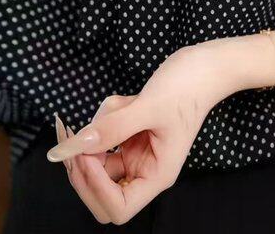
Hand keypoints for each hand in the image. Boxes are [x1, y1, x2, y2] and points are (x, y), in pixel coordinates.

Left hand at [46, 45, 232, 224]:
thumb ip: (111, 128)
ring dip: (95, 134)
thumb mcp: (149, 105)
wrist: (204, 66)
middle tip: (74, 136)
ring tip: (118, 104)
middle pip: (99, 192)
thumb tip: (71, 147)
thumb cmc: (188, 86)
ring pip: (96, 160)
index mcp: (157, 174)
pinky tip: (121, 102)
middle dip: (83, 168)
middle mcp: (144, 169)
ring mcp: (135, 153)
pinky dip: (102, 120)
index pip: (118, 207)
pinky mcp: (129, 136)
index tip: (86, 154)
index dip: (96, 188)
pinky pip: (102, 137)